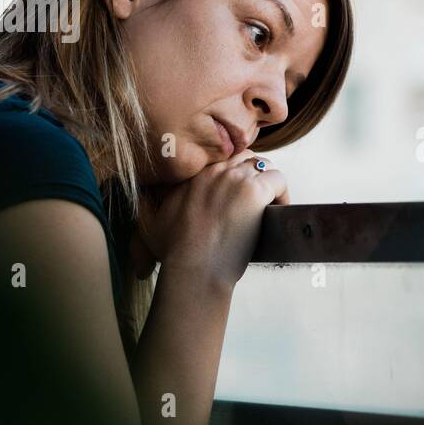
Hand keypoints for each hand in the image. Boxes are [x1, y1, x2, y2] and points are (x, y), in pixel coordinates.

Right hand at [132, 151, 287, 290]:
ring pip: (264, 166)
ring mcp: (235, 178)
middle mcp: (213, 170)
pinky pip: (279, 180)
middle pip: (244, 158)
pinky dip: (283, 194)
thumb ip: (145, 204)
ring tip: (270, 205)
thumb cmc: (174, 252)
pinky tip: (279, 210)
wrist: (193, 267)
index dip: (234, 172)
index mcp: (192, 173)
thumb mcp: (150, 222)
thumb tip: (141, 200)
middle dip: (253, 175)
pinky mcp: (254, 192)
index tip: (237, 191)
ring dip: (269, 184)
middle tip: (257, 199)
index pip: (222, 156)